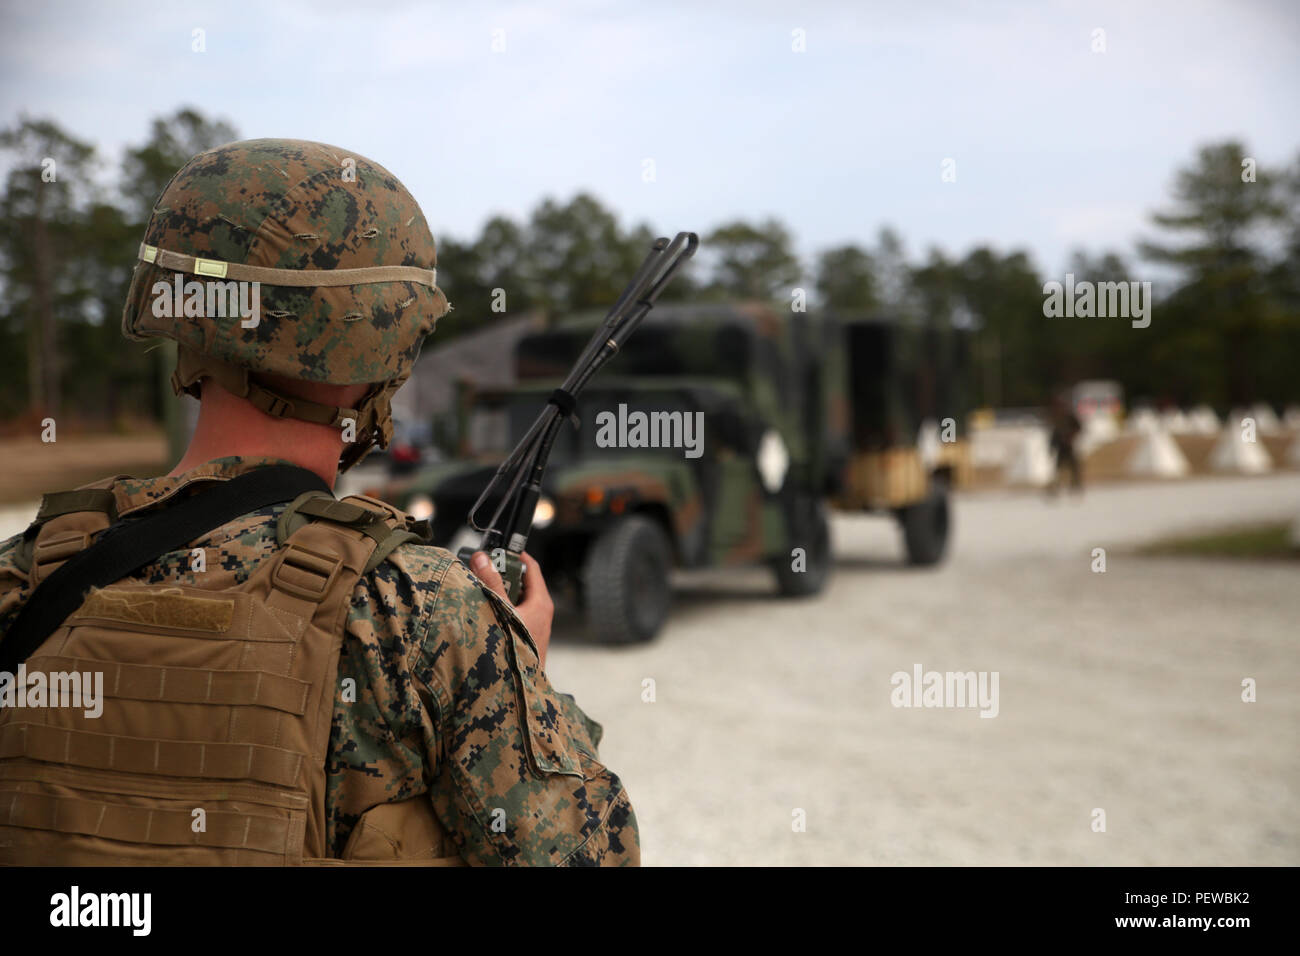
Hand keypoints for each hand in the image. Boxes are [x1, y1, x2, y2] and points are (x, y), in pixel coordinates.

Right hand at [470, 551, 553, 666]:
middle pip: (522, 583)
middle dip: (503, 574)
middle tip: (483, 568)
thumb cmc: (517, 651)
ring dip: (499, 593)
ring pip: (516, 600)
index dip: (516, 555)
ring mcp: (535, 625)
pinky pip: (513, 614)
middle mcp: (541, 612)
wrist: (519, 691)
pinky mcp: (526, 636)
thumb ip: (491, 585)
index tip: (499, 549)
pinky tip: (484, 612)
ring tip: (479, 588)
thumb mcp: (502, 611)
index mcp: (541, 602)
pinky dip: (500, 608)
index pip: (532, 568)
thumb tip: (482, 559)